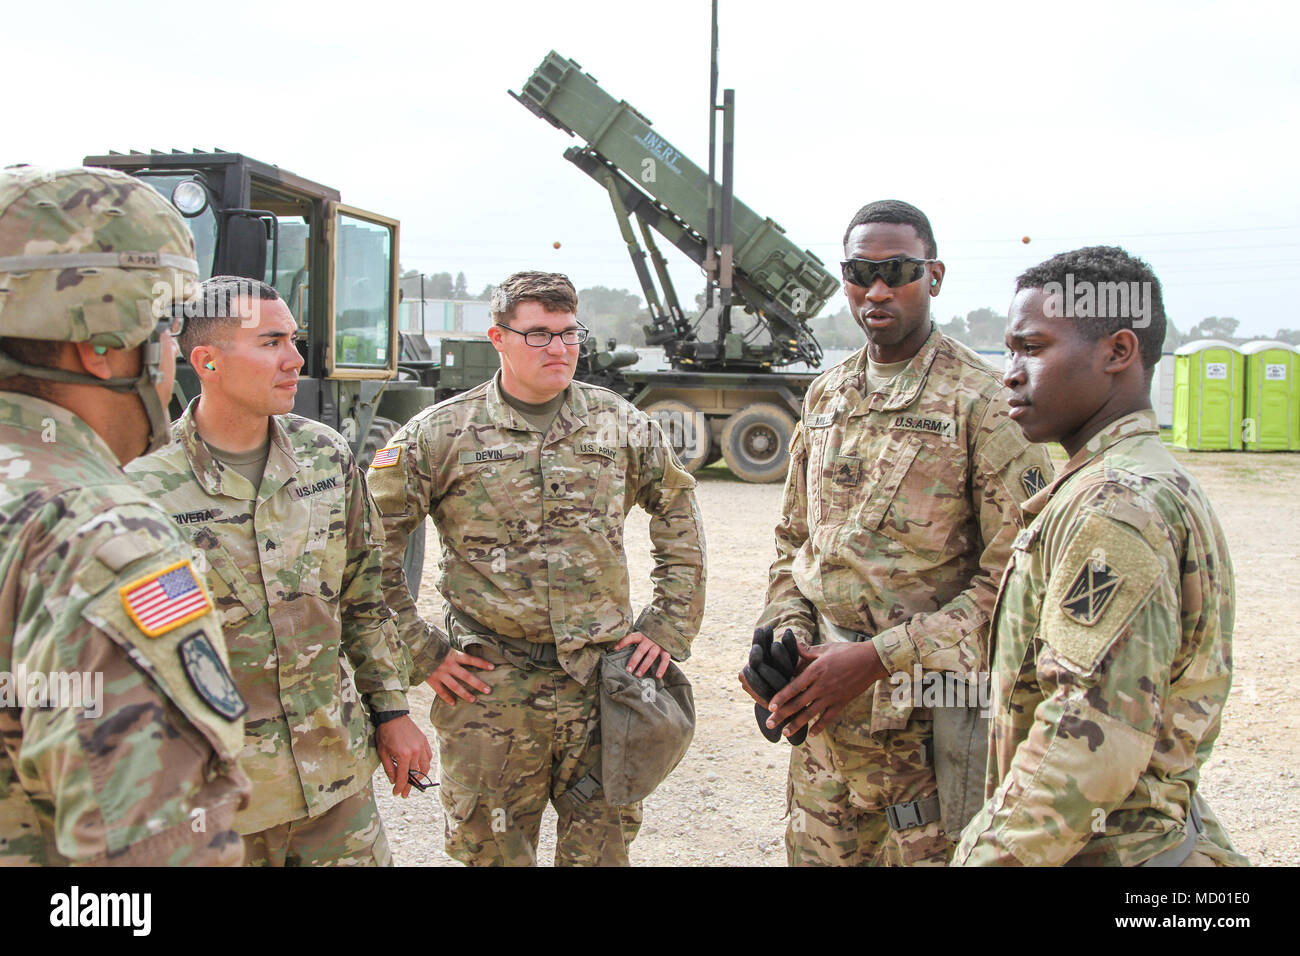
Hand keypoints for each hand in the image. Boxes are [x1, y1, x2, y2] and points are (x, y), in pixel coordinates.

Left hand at [376, 715, 432, 798]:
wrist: (393, 717)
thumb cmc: (385, 734)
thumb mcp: (383, 753)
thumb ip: (389, 768)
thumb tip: (394, 780)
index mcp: (403, 756)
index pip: (404, 777)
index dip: (400, 787)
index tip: (397, 793)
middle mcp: (415, 752)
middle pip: (415, 775)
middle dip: (410, 786)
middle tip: (405, 792)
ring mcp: (421, 747)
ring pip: (425, 767)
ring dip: (420, 777)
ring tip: (414, 781)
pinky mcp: (424, 741)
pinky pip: (428, 757)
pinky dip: (425, 765)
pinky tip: (420, 768)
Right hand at [425, 648, 493, 704]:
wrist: (414, 648)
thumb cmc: (430, 644)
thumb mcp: (443, 643)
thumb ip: (452, 649)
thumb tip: (460, 646)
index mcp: (452, 654)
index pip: (470, 659)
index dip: (482, 663)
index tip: (493, 667)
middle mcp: (448, 665)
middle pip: (466, 676)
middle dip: (478, 684)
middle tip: (488, 690)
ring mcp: (440, 674)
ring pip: (455, 686)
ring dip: (465, 694)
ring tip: (473, 700)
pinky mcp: (432, 680)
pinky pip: (441, 691)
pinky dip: (447, 698)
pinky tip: (453, 703)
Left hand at [614, 631, 671, 678]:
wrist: (667, 630)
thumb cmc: (650, 636)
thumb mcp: (642, 636)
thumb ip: (633, 642)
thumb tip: (616, 649)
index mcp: (642, 635)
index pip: (631, 637)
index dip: (623, 642)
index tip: (615, 649)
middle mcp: (650, 639)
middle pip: (641, 650)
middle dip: (634, 660)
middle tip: (628, 670)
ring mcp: (659, 644)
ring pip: (651, 655)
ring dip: (644, 666)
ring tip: (638, 675)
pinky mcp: (667, 649)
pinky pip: (665, 659)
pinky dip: (662, 668)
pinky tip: (658, 676)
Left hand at [765, 641, 888, 737]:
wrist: (872, 661)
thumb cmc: (848, 651)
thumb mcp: (826, 648)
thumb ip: (808, 650)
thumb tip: (793, 645)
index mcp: (815, 671)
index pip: (794, 687)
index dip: (781, 697)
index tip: (770, 706)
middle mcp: (821, 686)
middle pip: (798, 703)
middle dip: (782, 715)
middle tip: (770, 723)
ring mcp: (832, 696)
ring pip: (811, 713)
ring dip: (797, 724)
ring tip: (786, 733)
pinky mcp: (842, 702)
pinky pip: (828, 717)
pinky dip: (819, 726)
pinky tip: (811, 734)